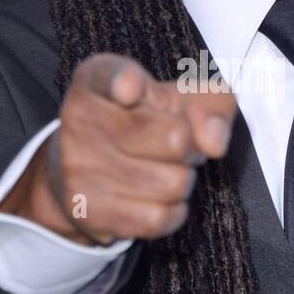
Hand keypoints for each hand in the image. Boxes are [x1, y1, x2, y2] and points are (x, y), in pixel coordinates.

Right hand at [0, 52, 237, 245]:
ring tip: (163, 170)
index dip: (127, 81)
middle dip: (191, 148)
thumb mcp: (181, 99)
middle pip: (175, 140)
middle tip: (177, 146)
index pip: (113, 75)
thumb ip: (212, 106)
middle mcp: (79, 118)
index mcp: (98, 78)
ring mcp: (78, 166)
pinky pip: (157, 218)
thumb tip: (215, 143)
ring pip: (172, 183)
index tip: (132, 89)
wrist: (89, 169)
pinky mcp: (86, 209)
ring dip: (182, 181)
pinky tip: (159, 198)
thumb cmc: (145, 123)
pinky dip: (172, 211)